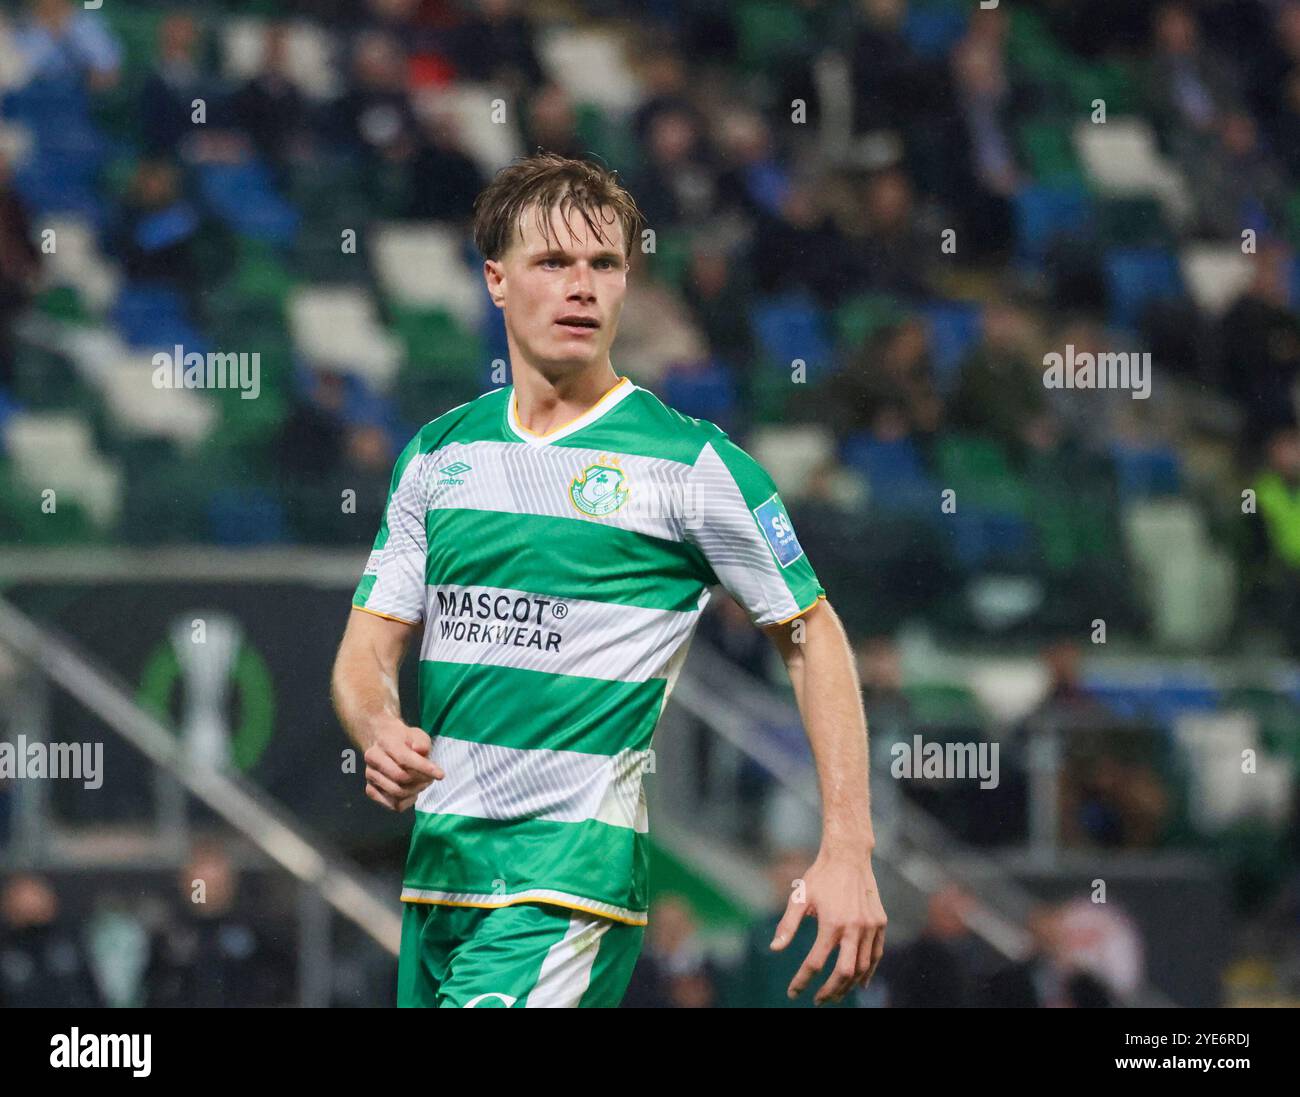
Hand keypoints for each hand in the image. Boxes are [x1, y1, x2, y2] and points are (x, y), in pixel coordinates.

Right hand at [363, 716, 442, 811]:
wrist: (384, 743)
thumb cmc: (404, 740)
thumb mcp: (417, 734)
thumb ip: (421, 742)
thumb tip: (420, 750)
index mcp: (385, 742)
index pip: (404, 758)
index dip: (424, 768)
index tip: (441, 775)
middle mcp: (373, 759)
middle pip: (400, 778)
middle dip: (421, 780)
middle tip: (430, 778)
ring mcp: (370, 775)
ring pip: (397, 793)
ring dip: (415, 791)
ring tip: (422, 783)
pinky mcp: (371, 790)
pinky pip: (392, 804)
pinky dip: (407, 801)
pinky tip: (412, 792)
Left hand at [770, 852, 886, 1004]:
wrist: (849, 855)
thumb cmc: (821, 876)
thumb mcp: (799, 897)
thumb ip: (787, 925)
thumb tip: (774, 949)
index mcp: (832, 922)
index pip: (816, 962)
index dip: (802, 980)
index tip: (793, 992)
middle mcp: (854, 927)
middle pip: (844, 972)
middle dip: (830, 991)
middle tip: (818, 1000)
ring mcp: (871, 926)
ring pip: (863, 967)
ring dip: (849, 985)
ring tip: (835, 994)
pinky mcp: (880, 923)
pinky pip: (876, 955)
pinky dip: (868, 972)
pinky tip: (859, 982)